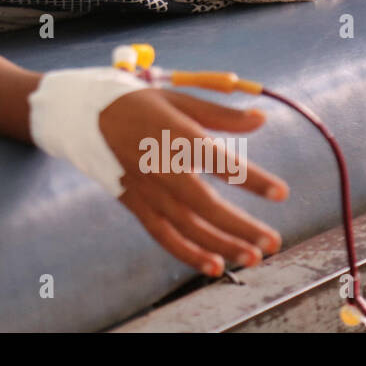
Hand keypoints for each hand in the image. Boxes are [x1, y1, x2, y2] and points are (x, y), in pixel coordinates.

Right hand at [100, 87, 288, 277]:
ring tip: (253, 258)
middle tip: (272, 242)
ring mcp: (146, 189)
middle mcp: (160, 166)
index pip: (218, 160)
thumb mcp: (178, 99)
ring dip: (220, 245)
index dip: (251, 179)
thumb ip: (221, 115)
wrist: (84, 116)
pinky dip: (187, 253)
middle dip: (240, 226)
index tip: (281, 193)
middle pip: (204, 204)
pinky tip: (214, 266)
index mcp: (174, 134)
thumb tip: (261, 119)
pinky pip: (163, 234)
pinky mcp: (135, 203)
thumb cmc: (137, 103)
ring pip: (185, 225)